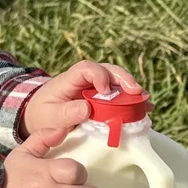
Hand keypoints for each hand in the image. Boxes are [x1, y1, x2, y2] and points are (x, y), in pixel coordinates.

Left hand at [22, 58, 141, 138]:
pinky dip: (133, 102)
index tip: (106, 91)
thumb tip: (86, 108)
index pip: (86, 68)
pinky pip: (120, 97)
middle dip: (124, 79)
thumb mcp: (49, 116)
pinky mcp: (104, 100)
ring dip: (132, 91)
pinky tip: (146, 109)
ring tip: (146, 103)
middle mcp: (86, 80)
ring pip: (118, 82)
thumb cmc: (43, 115)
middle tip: (136, 92)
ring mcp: (97, 89)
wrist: (41, 119)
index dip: (99, 76)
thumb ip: (65, 113)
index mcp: (70, 79)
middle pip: (108, 70)